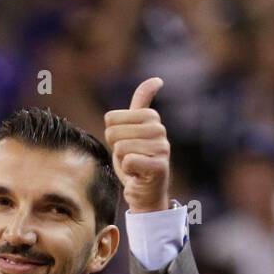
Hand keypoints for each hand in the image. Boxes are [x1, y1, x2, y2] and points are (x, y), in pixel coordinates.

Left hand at [104, 78, 169, 212]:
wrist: (146, 193)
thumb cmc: (137, 161)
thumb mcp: (134, 130)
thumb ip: (140, 105)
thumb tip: (156, 80)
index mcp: (151, 118)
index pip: (111, 119)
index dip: (112, 135)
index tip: (127, 144)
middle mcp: (159, 130)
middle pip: (113, 133)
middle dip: (116, 150)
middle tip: (130, 158)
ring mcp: (161, 148)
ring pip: (120, 148)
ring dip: (122, 162)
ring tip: (134, 166)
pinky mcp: (159, 166)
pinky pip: (128, 161)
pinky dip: (128, 171)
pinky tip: (137, 175)